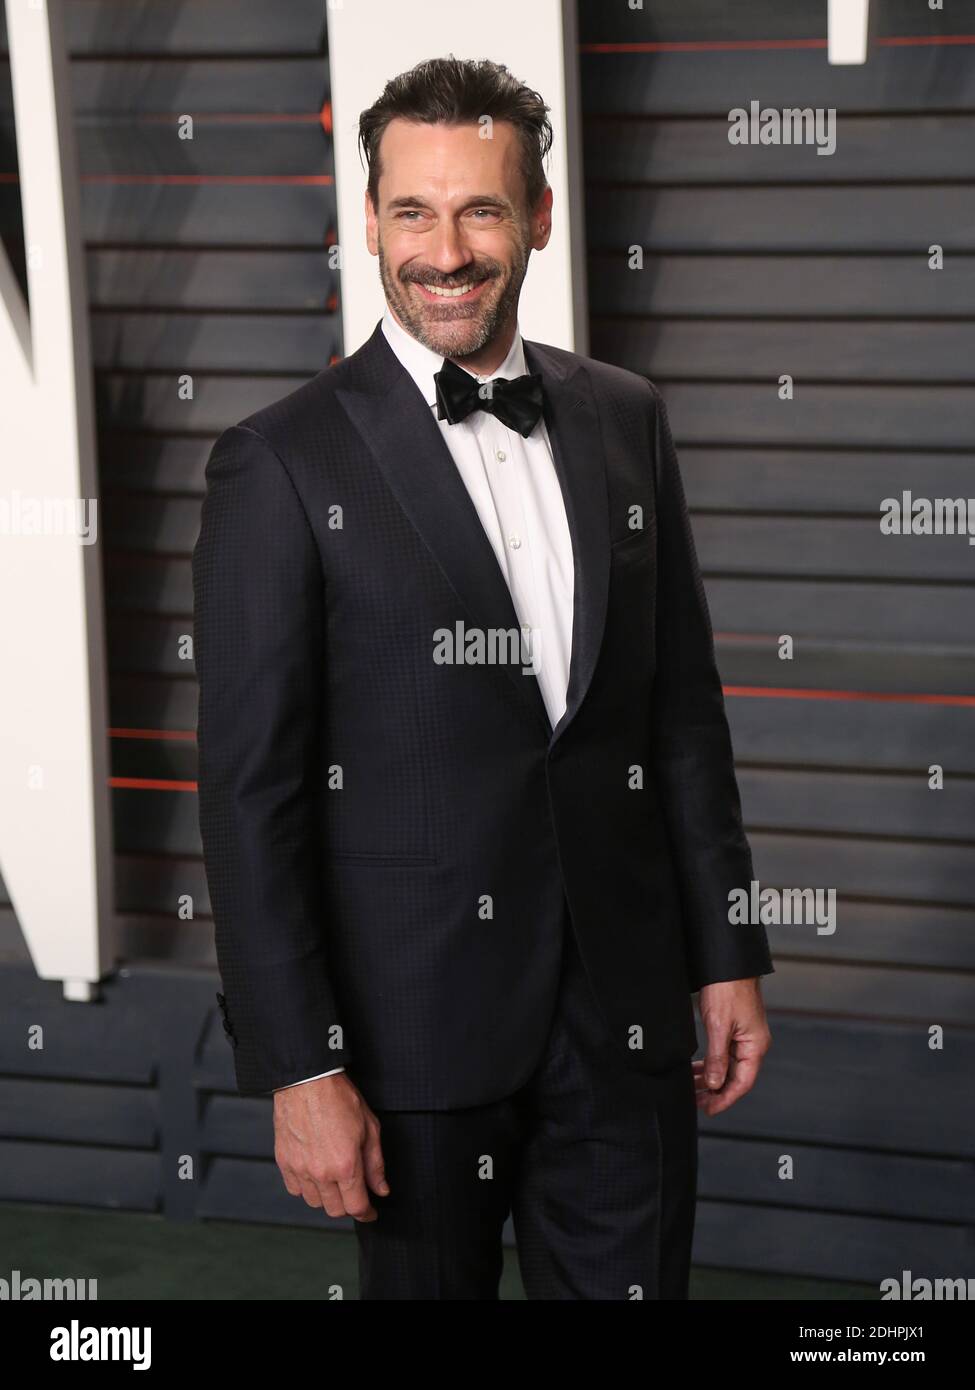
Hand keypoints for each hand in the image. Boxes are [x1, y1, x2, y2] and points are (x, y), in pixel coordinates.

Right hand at [273, 1072, 388, 1219]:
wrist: (308, 1081)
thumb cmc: (339, 1098)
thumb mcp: (370, 1127)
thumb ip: (375, 1164)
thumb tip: (380, 1189)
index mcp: (346, 1165)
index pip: (356, 1207)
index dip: (367, 1213)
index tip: (370, 1212)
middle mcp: (321, 1173)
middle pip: (335, 1210)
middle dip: (348, 1205)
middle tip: (354, 1192)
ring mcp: (300, 1169)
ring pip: (315, 1202)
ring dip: (327, 1197)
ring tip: (334, 1180)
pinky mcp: (284, 1162)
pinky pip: (296, 1190)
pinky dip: (307, 1187)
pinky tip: (315, 1173)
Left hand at [694, 977, 770, 1116]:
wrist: (727, 964)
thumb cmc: (728, 989)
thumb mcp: (719, 1026)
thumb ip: (718, 1058)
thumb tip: (716, 1084)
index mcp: (755, 1046)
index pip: (742, 1083)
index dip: (725, 1099)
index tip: (709, 1109)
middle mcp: (752, 1045)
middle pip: (735, 1077)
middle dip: (715, 1091)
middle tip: (696, 1101)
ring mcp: (743, 1038)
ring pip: (727, 1067)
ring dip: (710, 1078)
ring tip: (691, 1087)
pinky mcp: (733, 1030)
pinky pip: (723, 1054)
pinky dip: (710, 1063)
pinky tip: (696, 1069)